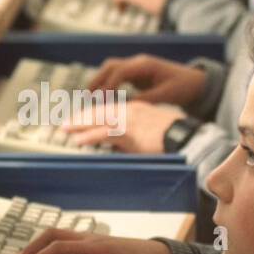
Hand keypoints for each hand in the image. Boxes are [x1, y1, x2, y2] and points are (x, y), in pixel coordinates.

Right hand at [10, 228, 172, 253]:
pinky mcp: (91, 243)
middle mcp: (89, 239)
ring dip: (37, 248)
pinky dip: (48, 250)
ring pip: (56, 236)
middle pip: (52, 237)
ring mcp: (89, 238)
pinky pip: (64, 241)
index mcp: (94, 247)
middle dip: (30, 251)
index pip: (58, 248)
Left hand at [64, 98, 182, 153]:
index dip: (91, 115)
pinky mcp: (131, 131)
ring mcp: (130, 119)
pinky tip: (79, 140)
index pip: (108, 109)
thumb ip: (134, 137)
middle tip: (65, 125)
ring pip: (98, 119)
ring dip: (79, 124)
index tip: (78, 121)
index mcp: (136, 109)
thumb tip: (121, 145)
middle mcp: (130, 110)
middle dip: (80, 118)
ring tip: (65, 129)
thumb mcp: (150, 134)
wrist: (188, 137)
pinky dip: (91, 136)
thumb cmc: (175, 138)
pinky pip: (105, 133)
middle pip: (99, 112)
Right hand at [90, 53, 206, 107]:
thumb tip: (124, 108)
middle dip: (97, 80)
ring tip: (88, 98)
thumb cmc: (185, 87)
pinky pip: (117, 76)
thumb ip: (146, 100)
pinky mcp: (137, 74)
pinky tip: (101, 98)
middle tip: (85, 96)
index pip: (120, 71)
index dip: (107, 85)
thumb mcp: (167, 95)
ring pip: (111, 69)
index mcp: (146, 64)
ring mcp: (137, 66)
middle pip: (110, 65)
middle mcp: (139, 62)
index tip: (100, 100)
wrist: (196, 81)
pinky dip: (108, 85)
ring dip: (99, 81)